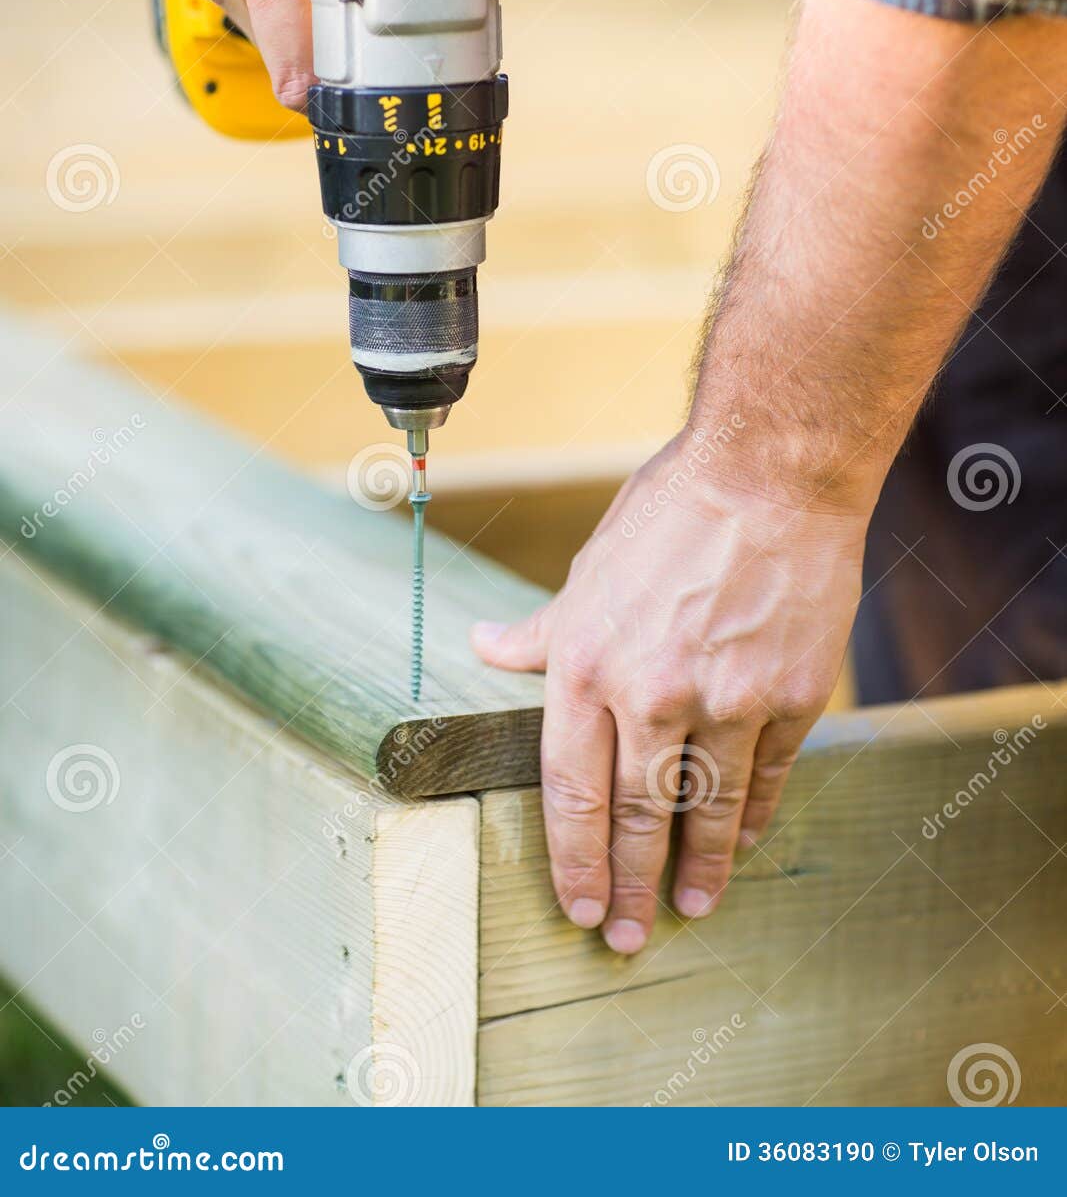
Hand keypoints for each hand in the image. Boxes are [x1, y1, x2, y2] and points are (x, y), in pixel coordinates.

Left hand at [472, 427, 867, 952]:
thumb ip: (543, 631)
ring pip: (705, 810)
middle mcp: (652, 694)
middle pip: (633, 817)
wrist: (770, 477)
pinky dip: (752, 818)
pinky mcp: (790, 697)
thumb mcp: (589, 571)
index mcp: (588, 665)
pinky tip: (741, 841)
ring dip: (696, 870)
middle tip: (627, 938)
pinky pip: (767, 778)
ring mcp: (728, 700)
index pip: (571, 791)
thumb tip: (484, 647)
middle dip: (627, 887)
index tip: (577, 906)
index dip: (573, 860)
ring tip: (689, 909)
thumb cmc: (670, 513)